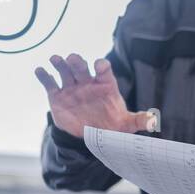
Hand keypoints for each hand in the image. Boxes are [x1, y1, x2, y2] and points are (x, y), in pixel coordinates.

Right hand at [34, 54, 155, 136]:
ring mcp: (72, 87)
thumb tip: (154, 121)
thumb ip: (139, 120)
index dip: (102, 66)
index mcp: (105, 85)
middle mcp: (88, 82)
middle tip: (73, 58)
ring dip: (60, 64)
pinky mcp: (57, 95)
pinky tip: (40, 71)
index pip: (104, 70)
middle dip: (77, 61)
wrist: (90, 135)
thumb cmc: (110, 125)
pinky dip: (44, 76)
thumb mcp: (126, 125)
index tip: (99, 65)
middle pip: (81, 67)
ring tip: (55, 59)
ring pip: (65, 71)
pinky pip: (50, 83)